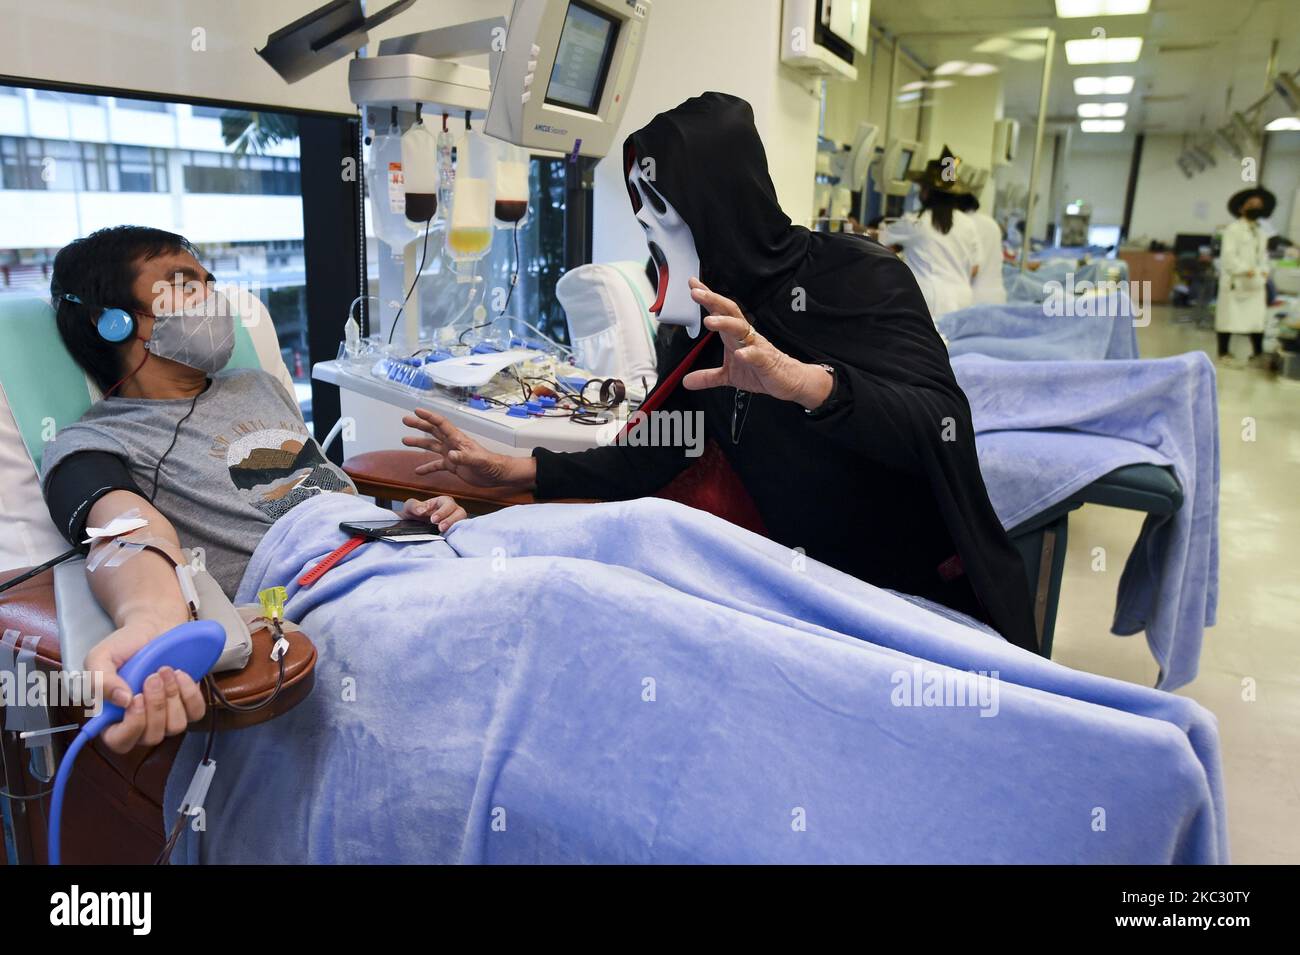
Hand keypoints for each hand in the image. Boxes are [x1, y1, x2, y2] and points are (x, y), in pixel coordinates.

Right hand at [85, 615, 205, 754]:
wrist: (152, 629)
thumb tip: (122, 702)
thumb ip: (100, 680)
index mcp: (114, 718)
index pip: (120, 742)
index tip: (136, 699)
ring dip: (171, 697)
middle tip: (152, 677)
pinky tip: (180, 675)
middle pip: (152, 736)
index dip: (131, 727)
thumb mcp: (100, 658)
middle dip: (155, 705)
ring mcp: (167, 716)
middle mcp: (142, 723)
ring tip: (164, 672)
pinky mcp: (188, 705)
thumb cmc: (125, 647)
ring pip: (175, 727)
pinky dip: (190, 694)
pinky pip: (195, 713)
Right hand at [402, 408, 534, 487]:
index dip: (429, 417)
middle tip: (405, 420)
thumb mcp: (479, 461)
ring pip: (432, 446)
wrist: (498, 475)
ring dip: (419, 443)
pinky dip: (427, 467)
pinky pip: (437, 465)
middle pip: (433, 431)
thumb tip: (450, 454)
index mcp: (458, 439)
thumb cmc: (491, 465)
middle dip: (420, 425)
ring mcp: (452, 454)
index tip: (417, 410)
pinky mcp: (453, 466)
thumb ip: (465, 457)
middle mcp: (453, 444)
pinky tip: (417, 471)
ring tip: (404, 440)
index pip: (442, 424)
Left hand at [402, 495, 467, 532]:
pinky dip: (455, 535)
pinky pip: (459, 533)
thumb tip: (422, 510)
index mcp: (443, 502)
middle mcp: (452, 511)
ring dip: (454, 528)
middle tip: (440, 528)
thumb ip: (414, 506)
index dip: (442, 511)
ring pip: (462, 523)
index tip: (433, 519)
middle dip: (451, 520)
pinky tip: (447, 539)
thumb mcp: (410, 508)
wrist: (412, 528)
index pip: (448, 503)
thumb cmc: (413, 515)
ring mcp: (455, 522)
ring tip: (444, 533)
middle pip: (460, 513)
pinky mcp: (454, 532)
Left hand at [683, 278, 833, 409]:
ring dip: (725, 323)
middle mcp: (745, 335)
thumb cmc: (760, 370)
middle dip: (713, 300)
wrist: (787, 380)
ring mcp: (756, 346)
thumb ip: (707, 377)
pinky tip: (739, 354)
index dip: (707, 298)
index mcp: (735, 335)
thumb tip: (686, 381)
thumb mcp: (729, 376)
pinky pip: (757, 355)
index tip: (693, 285)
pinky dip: (748, 354)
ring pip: (741, 328)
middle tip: (696, 293)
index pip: (720, 311)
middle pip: (729, 312)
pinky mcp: (766, 361)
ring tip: (710, 321)